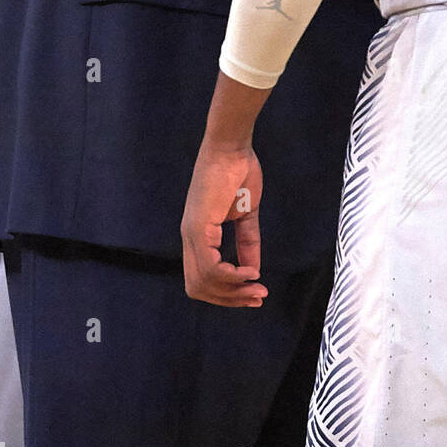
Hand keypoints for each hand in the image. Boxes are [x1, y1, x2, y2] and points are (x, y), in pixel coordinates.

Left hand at [181, 139, 266, 307]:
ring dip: (232, 292)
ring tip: (256, 287)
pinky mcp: (198, 228)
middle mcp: (189, 238)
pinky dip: (231, 276)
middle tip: (257, 297)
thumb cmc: (238, 172)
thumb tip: (252, 271)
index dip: (226, 293)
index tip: (253, 292)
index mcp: (197, 236)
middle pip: (199, 288)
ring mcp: (191, 234)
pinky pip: (210, 266)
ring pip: (203, 282)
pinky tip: (249, 273)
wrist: (232, 147)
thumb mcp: (246, 214)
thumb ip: (247, 242)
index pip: (202, 279)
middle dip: (229, 299)